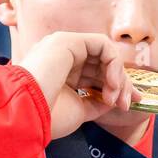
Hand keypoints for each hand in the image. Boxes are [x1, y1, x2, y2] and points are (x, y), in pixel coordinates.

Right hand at [15, 32, 141, 139]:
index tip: (130, 103)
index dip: (116, 87)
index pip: (95, 76)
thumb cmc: (48, 117)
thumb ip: (97, 102)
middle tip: (128, 103)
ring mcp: (63, 47)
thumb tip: (113, 99)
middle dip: (122, 84)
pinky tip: (110, 84)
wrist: (27, 114)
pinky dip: (113, 64)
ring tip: (114, 98)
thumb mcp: (80, 111)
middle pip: (103, 65)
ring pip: (105, 55)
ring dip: (118, 77)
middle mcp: (62, 59)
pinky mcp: (67, 41)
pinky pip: (102, 45)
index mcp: (61, 75)